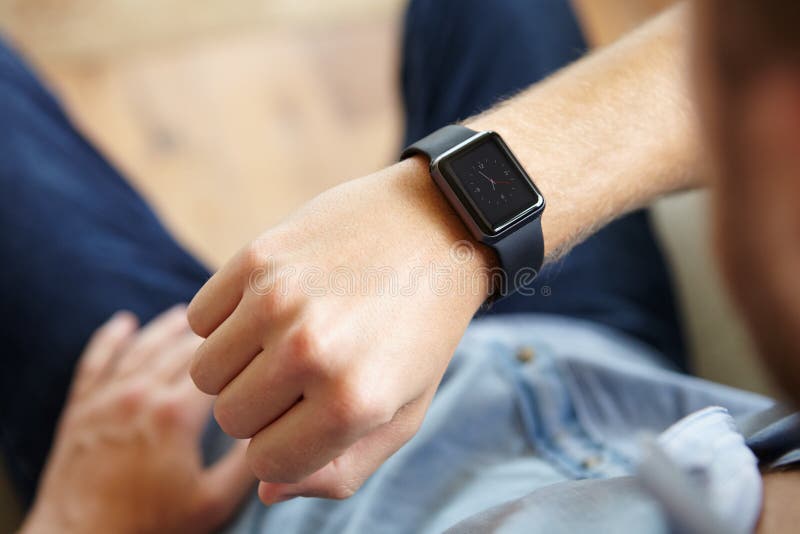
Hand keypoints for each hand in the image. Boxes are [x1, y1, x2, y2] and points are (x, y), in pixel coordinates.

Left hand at [21, 307, 254, 533]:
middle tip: (228, 317)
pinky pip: (94, 361)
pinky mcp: (81, 409)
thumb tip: (272, 432)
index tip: (255, 342)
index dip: (237, 352)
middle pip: (179, 349)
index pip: (214, 366)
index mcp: (175, 415)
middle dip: (206, 333)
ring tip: (185, 313)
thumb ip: (246, 466)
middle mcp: (140, 395)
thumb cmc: (151, 527)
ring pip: (141, 347)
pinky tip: (123, 323)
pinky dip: (109, 339)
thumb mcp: (212, 504)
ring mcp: (106, 399)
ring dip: (164, 327)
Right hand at [188, 158, 493, 502]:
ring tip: (283, 340)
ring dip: (236, 366)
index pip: (267, 463)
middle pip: (229, 418)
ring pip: (202, 372)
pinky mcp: (258, 256)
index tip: (306, 419)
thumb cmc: (422, 330)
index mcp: (353, 403)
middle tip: (300, 375)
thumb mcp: (403, 412)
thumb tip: (266, 492)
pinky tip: (270, 307)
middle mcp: (311, 352)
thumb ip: (339, 469)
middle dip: (260, 408)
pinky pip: (198, 318)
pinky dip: (224, 322)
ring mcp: (278, 300)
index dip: (282, 448)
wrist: (438, 227)